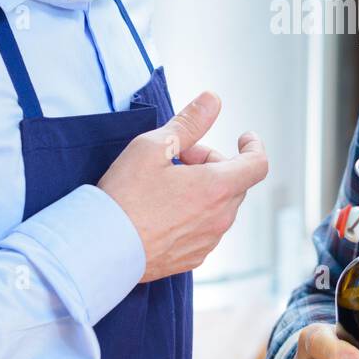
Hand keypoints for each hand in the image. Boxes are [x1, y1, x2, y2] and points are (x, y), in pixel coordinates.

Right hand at [98, 90, 268, 282]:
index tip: (243, 137)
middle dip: (213, 163)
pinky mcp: (192, 258)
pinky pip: (204, 229)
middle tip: (179, 157)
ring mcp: (207, 242)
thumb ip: (189, 122)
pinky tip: (162, 210)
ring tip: (166, 184)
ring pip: (219, 206)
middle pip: (234, 182)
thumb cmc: (125, 196)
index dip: (253, 146)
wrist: (101, 250)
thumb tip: (212, 100)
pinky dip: (194, 213)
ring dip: (204, 189)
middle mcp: (219, 219)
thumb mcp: (153, 147)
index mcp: (217, 188)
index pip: (257, 164)